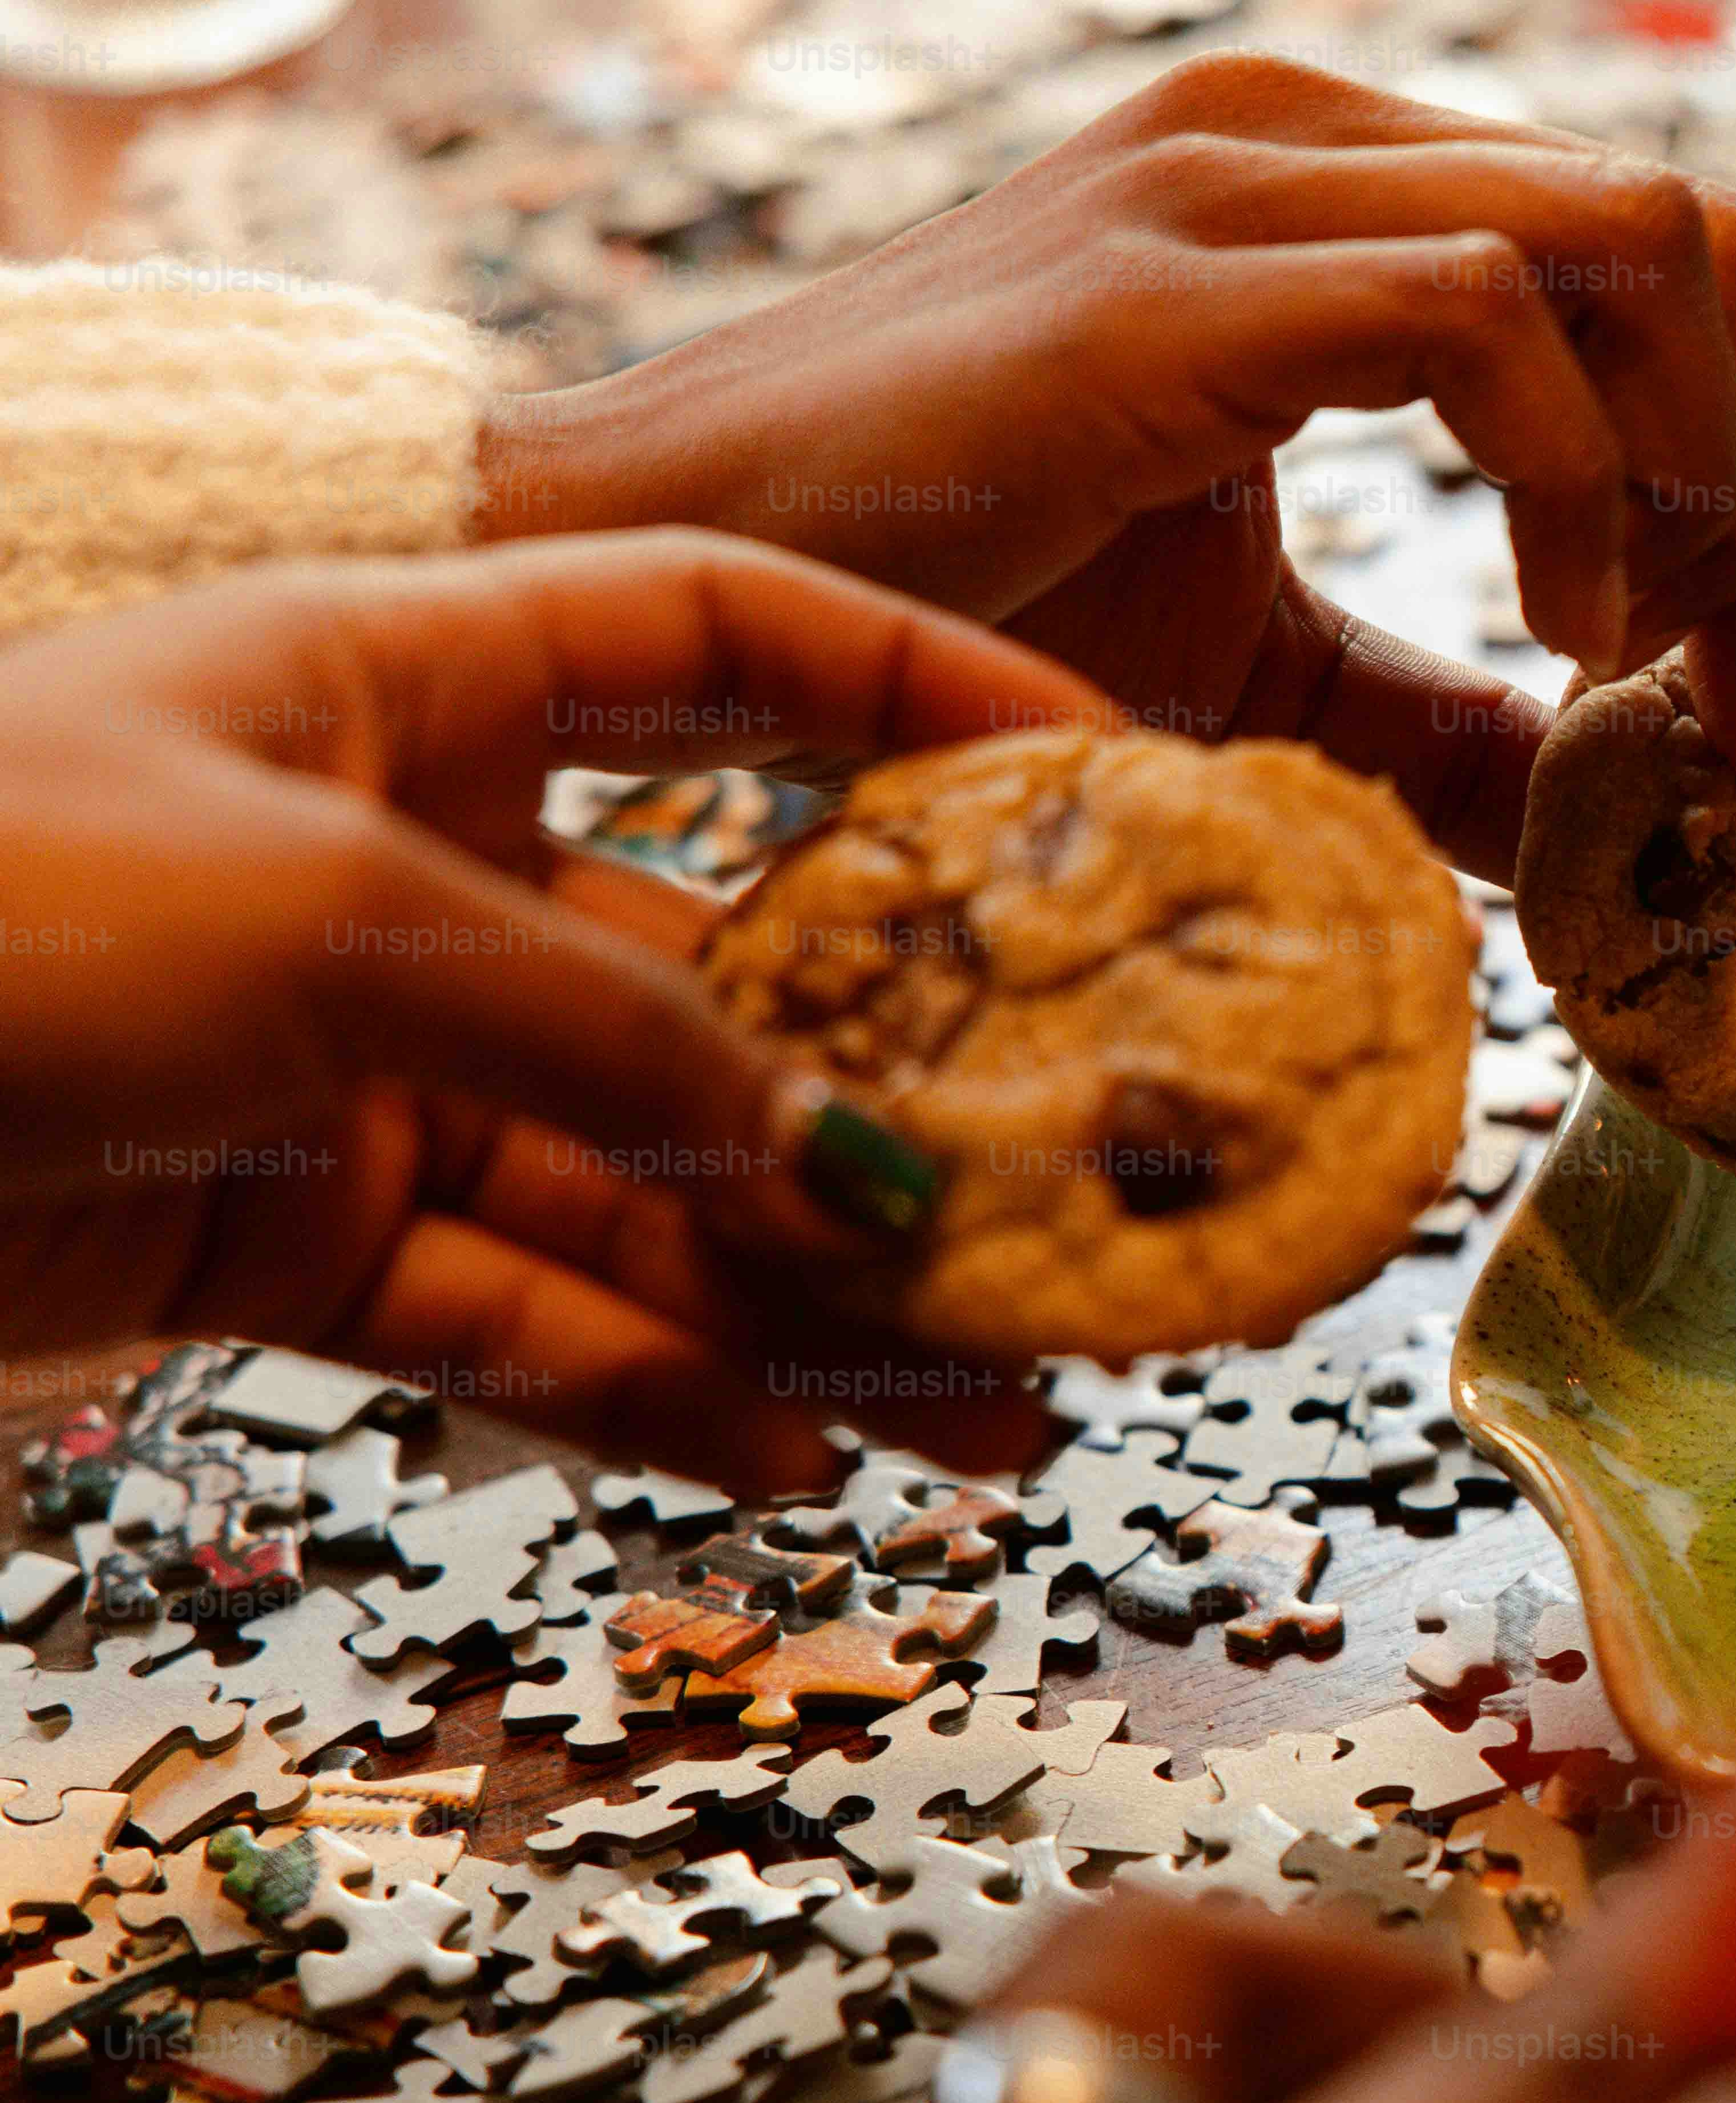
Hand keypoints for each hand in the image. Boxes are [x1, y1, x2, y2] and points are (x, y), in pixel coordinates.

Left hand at [0, 531, 1107, 1490]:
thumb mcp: (323, 913)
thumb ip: (602, 1033)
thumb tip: (817, 1155)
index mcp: (388, 681)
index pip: (707, 641)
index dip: (906, 693)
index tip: (1092, 779)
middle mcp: (388, 861)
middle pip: (710, 978)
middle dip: (891, 1099)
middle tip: (1069, 1198)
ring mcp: (341, 1062)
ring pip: (638, 1187)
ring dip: (810, 1301)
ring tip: (990, 1408)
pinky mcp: (276, 1238)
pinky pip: (515, 1320)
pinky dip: (648, 1395)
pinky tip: (793, 1462)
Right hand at [482, 51, 1735, 879]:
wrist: (657, 576)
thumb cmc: (939, 608)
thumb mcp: (1251, 663)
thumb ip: (1430, 717)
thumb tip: (1592, 809)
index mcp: (1337, 188)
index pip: (1668, 278)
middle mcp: (1301, 138)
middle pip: (1704, 242)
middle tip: (1699, 690)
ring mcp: (1234, 184)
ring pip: (1647, 244)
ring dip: (1701, 482)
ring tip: (1621, 663)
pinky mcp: (1174, 287)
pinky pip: (1497, 320)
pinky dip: (1586, 493)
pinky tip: (1550, 638)